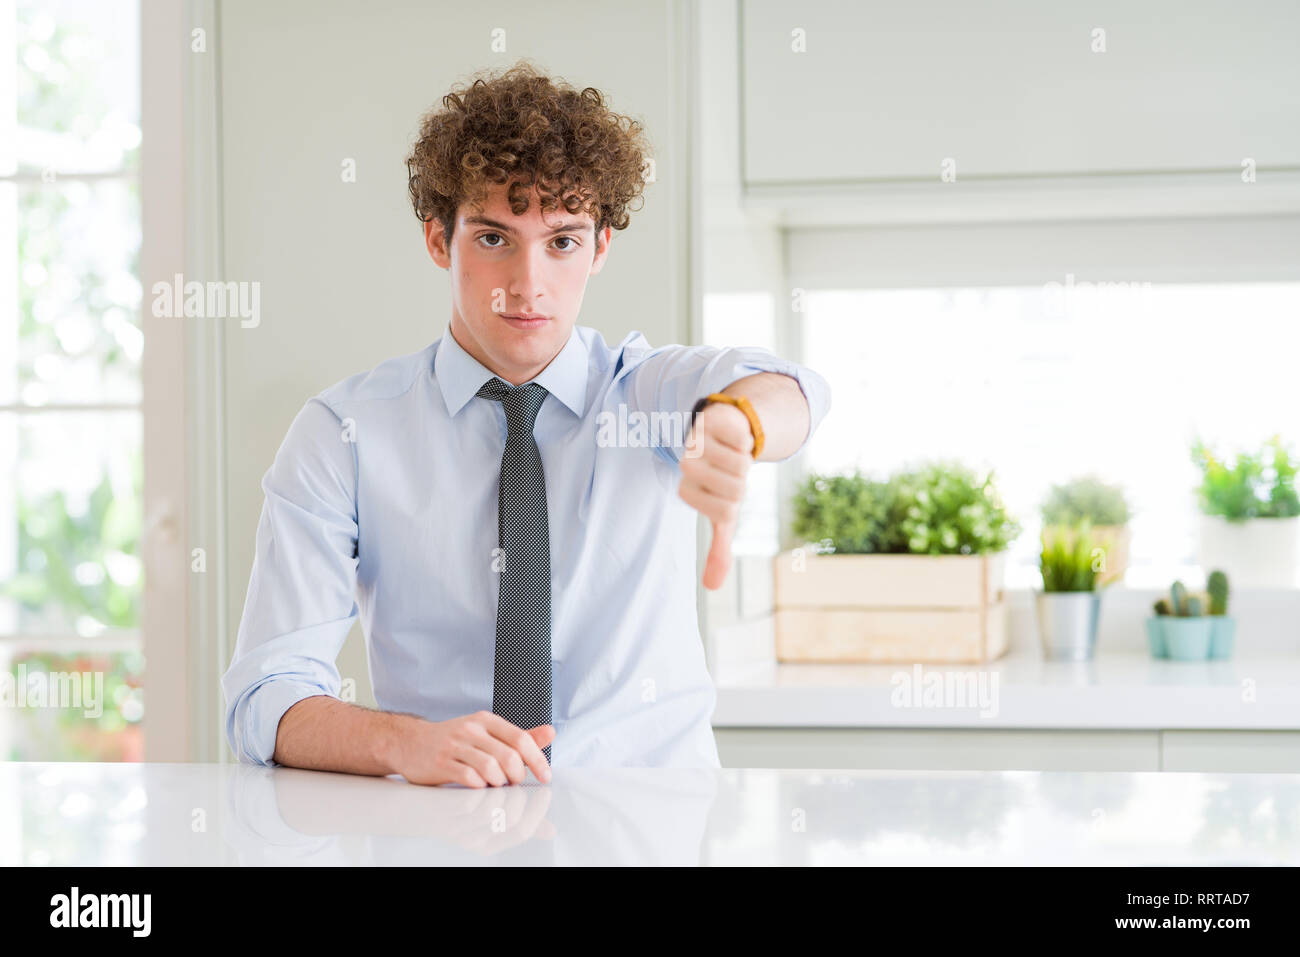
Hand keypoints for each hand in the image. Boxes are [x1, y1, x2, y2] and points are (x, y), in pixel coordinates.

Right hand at [394, 710, 553, 786]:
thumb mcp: (487, 732)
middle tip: (514, 783)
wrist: (409, 742)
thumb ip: (518, 737)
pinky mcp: (440, 763)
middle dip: (517, 776)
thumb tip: (551, 733)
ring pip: (490, 767)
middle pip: (508, 755)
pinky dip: (479, 786)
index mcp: (486, 721)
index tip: (545, 777)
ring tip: (496, 785)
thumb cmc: (454, 741)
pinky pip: (468, 777)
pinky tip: (479, 787)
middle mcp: (471, 729)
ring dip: (499, 782)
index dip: (537, 760)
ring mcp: (454, 746)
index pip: (520, 738)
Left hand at [678, 402, 753, 590]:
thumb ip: (718, 549)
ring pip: (740, 462)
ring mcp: (698, 440)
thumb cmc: (722, 480)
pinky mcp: (712, 419)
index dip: (734, 504)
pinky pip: (741, 436)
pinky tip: (735, 437)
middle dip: (744, 484)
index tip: (726, 494)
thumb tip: (712, 586)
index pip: (723, 512)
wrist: (723, 435)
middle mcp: (688, 465)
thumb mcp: (723, 515)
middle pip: (737, 488)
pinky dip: (746, 440)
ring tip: (733, 455)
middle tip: (733, 473)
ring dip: (746, 461)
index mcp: (688, 490)